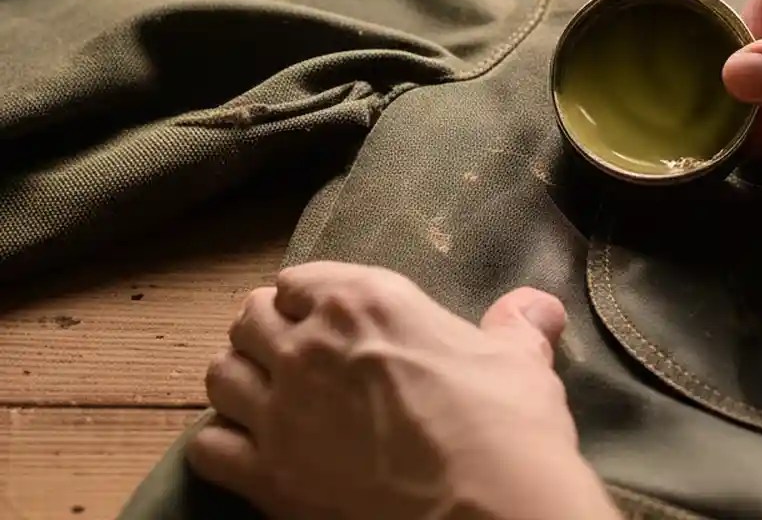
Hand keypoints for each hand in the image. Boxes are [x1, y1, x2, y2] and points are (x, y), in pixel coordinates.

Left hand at [186, 262, 617, 519]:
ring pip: (219, 376)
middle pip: (250, 320)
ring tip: (264, 396)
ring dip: (239, 380)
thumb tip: (536, 306)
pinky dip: (223, 445)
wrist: (488, 510)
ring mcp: (282, 413)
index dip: (309, 299)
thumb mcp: (519, 362)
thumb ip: (515, 327)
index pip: (301, 280)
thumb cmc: (507, 426)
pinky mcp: (268, 476)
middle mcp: (310, 348)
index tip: (322, 316)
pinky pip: (209, 447)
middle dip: (266, 332)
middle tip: (292, 354)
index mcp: (365, 302)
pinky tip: (249, 451)